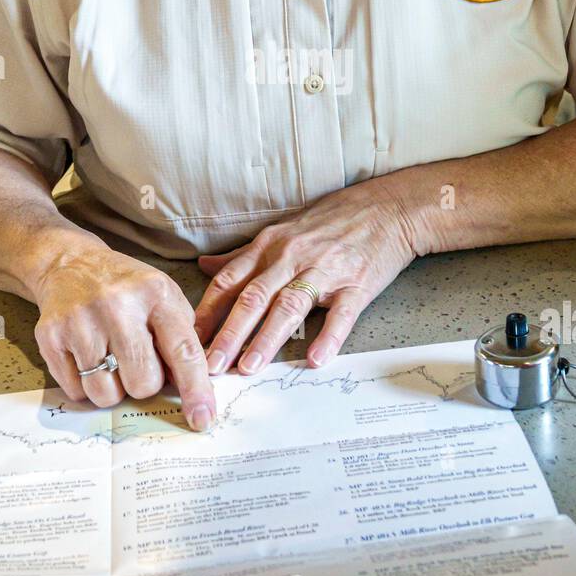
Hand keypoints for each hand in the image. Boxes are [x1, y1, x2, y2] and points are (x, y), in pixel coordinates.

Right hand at [32, 243, 215, 430]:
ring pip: (106, 395)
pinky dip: (85, 384)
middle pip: (143, 383)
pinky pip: (76, 392)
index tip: (202, 419)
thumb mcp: (164, 298)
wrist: (71, 264)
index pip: (183, 351)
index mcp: (155, 294)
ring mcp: (80, 321)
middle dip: (144, 383)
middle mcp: (117, 306)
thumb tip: (193, 392)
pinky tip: (86, 355)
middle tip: (136, 360)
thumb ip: (183, 340)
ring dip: (113, 388)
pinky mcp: (50, 336)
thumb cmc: (127, 289)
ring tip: (110, 358)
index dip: (196, 389)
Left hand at [194, 179, 415, 374]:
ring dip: (267, 338)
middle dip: (229, 333)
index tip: (188, 339)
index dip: (207, 312)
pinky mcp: (357, 284)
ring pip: (290, 306)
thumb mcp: (282, 230)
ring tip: (250, 367)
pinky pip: (341, 314)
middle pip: (254, 297)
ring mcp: (325, 271)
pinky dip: (329, 337)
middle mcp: (292, 257)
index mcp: (270, 246)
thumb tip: (205, 266)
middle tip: (210, 365)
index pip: (230, 282)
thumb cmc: (333, 220)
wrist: (388, 208)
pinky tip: (316, 359)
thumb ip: (243, 255)